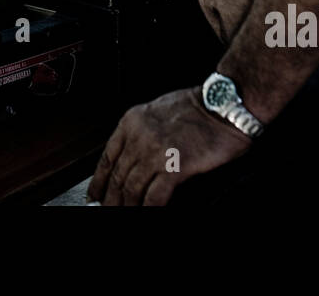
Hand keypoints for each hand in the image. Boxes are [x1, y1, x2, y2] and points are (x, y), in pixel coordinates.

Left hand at [87, 87, 250, 205]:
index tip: (94, 193)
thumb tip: (132, 157)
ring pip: (131, 188)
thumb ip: (142, 132)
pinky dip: (149, 208)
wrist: (224, 103)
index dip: (98, 181)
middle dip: (110, 198)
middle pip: (117, 176)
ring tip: (123, 214)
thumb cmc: (198, 106)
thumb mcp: (158, 111)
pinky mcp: (175, 166)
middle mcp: (140, 136)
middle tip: (107, 209)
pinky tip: (147, 212)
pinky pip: (155, 195)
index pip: (107, 157)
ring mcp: (156, 152)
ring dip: (126, 206)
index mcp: (132, 121)